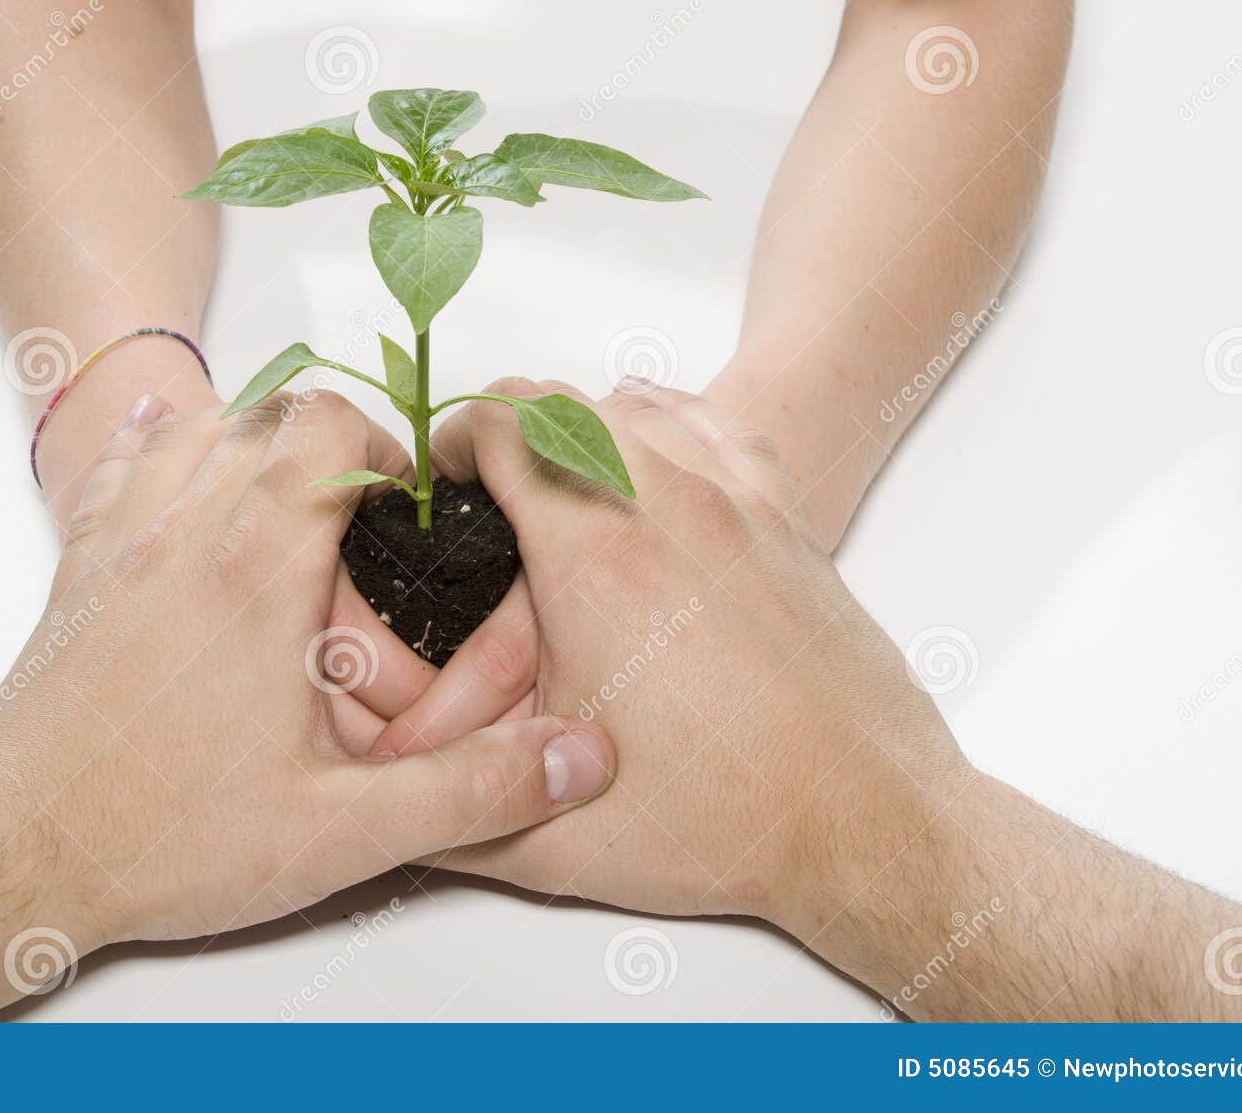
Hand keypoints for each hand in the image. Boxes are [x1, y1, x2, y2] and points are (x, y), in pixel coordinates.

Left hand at [0, 391, 616, 948]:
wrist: (9, 861)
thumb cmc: (162, 840)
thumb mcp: (343, 831)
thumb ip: (474, 790)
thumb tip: (581, 758)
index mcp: (258, 564)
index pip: (330, 424)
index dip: (387, 449)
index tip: (409, 510)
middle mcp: (185, 528)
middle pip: (271, 411)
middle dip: (335, 444)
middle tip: (366, 519)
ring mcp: (121, 542)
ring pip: (198, 426)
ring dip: (256, 440)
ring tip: (292, 504)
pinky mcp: (77, 572)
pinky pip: (119, 465)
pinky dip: (162, 447)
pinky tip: (179, 463)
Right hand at [368, 379, 968, 933]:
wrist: (867, 823)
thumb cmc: (728, 825)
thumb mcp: (554, 839)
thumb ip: (448, 809)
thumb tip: (373, 796)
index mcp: (596, 563)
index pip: (503, 429)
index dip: (451, 440)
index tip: (439, 479)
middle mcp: (669, 508)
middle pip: (563, 401)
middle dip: (506, 429)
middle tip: (480, 482)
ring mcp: (737, 503)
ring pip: (636, 402)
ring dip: (580, 422)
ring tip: (552, 478)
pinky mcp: (784, 518)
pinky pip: (712, 423)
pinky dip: (664, 422)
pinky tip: (650, 456)